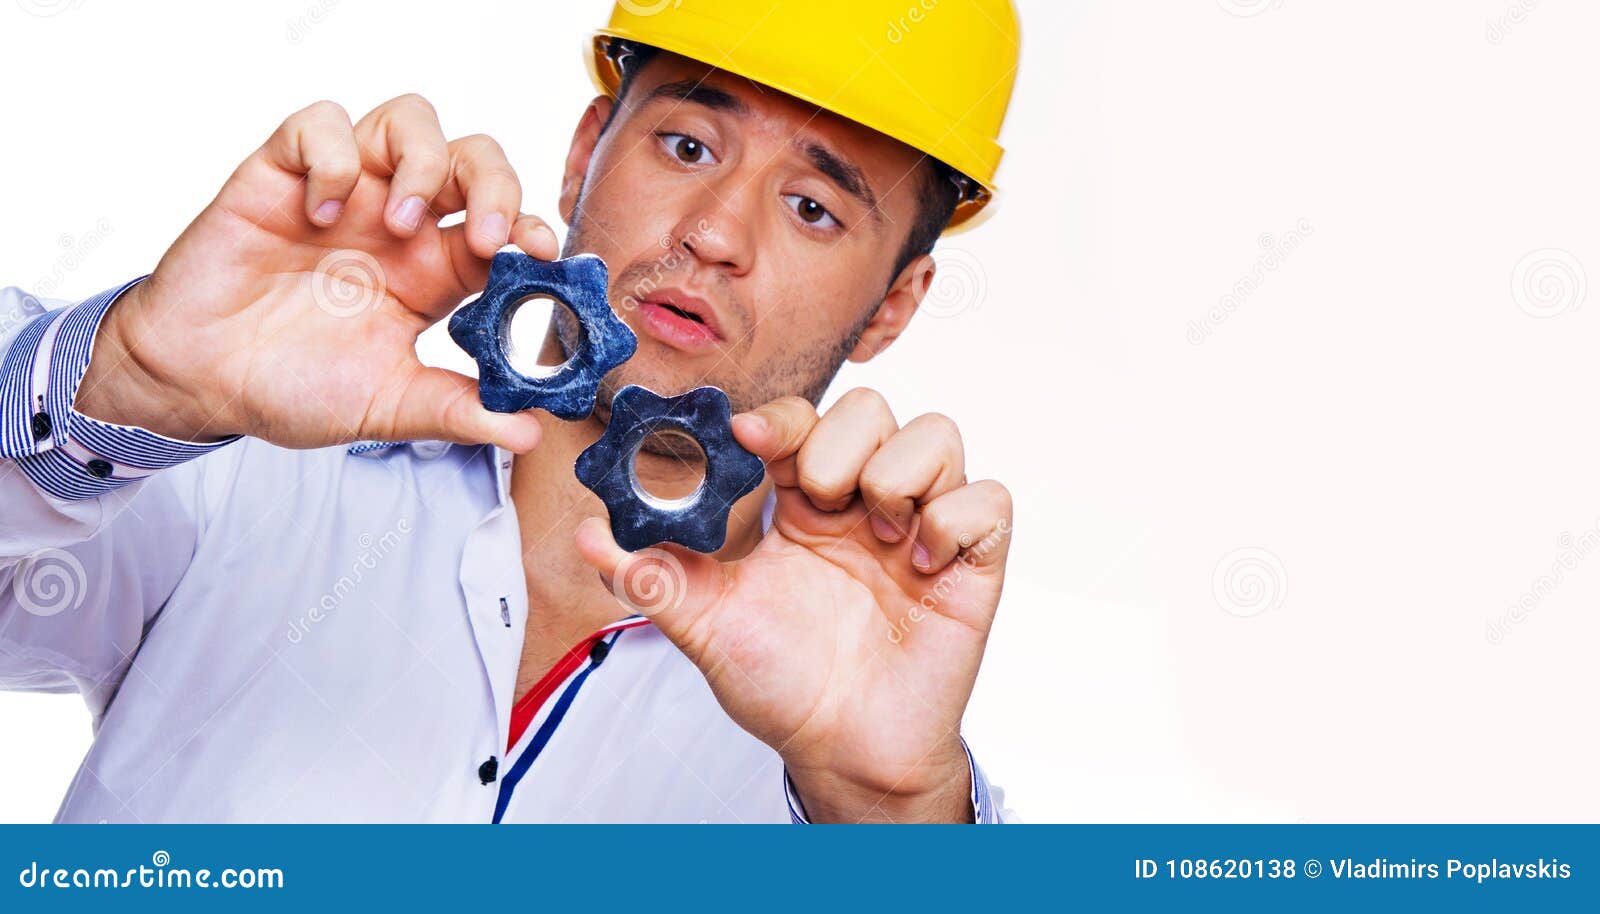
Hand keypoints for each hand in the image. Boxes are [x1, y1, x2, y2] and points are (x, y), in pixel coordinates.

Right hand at [74, 94, 556, 450]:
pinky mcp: (283, 174)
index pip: (508, 227)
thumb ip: (457, 412)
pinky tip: (321, 211)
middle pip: (474, 160)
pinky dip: (332, 155)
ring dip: (422, 162)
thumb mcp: (389, 408)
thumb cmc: (293, 386)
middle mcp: (400, 222)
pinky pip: (320, 123)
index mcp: (437, 271)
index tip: (542, 259)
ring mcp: (346, 192)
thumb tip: (531, 430)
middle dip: (497, 186)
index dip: (533, 232)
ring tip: (398, 223)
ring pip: (410, 120)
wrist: (200, 384)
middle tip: (487, 239)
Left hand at [575, 388, 1013, 821]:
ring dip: (900, 472)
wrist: (841, 750)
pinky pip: (988, 501)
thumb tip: (586, 536)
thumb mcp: (707, 626)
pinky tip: (917, 565)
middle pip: (873, 409)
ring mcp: (920, 528)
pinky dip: (953, 520)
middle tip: (823, 501)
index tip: (749, 438)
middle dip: (842, 443)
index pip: (800, 421)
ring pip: (936, 435)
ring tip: (877, 531)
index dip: (781, 417)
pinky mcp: (971, 562)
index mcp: (802, 505)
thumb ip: (653, 577)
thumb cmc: (782, 684)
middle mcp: (863, 503)